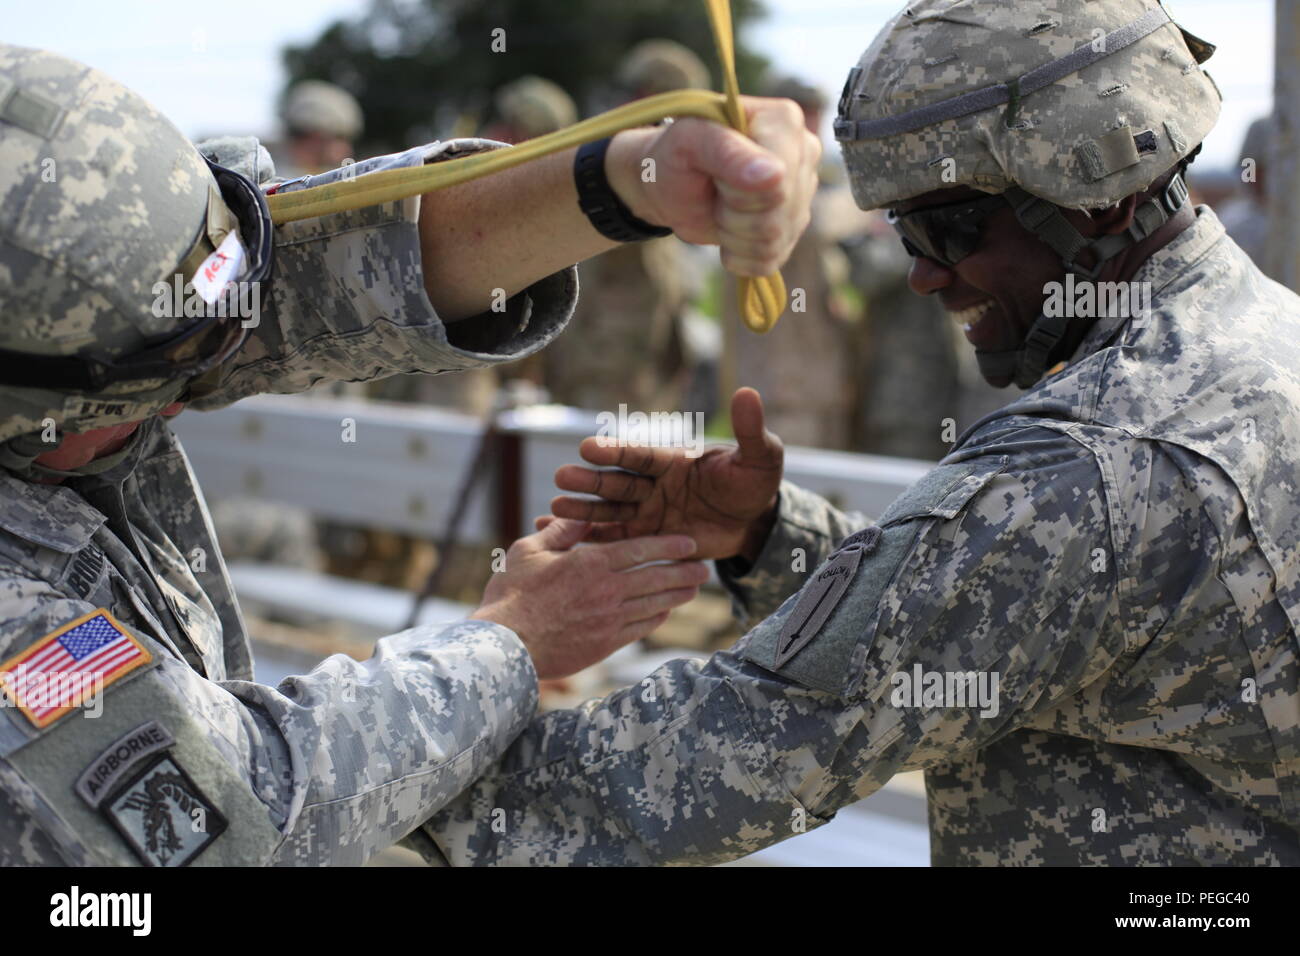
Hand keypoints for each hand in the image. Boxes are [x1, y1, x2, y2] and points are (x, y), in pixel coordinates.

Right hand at [470, 518, 707, 679]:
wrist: (505, 647)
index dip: (669, 545)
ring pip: (655, 604)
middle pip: (657, 578)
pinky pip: (641, 628)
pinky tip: (665, 612)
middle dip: (685, 572)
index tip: (689, 543)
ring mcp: (609, 620)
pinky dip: (657, 617)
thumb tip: (580, 517)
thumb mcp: (529, 552)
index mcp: (590, 563)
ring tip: (694, 590)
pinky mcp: (606, 645)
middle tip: (704, 568)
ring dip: (678, 595)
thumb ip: (560, 533)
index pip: (640, 550)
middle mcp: (607, 591)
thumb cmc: (511, 595)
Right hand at [541, 388, 782, 561]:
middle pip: (617, 482)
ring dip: (584, 509)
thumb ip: (750, 430)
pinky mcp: (648, 538)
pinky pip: (616, 538)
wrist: (753, 523)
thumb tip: (747, 393)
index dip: (615, 451)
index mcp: (674, 460)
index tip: (588, 447)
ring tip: (557, 507)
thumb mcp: (760, 457)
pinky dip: (591, 538)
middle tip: (561, 477)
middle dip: (590, 480)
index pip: (640, 455)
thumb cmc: (755, 484)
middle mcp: (654, 483)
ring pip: (611, 509)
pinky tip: (564, 535)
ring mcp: (648, 511)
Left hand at [606, 96, 820, 276]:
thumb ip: (726, 151)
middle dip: (732, 214)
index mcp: (785, 122)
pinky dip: (739, 256)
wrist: (672, 184)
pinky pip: (770, 260)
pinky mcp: (792, 228)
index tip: (713, 174)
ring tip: (720, 209)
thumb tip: (774, 175)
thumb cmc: (678, 154)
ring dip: (733, 235)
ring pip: (774, 240)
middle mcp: (804, 155)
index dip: (736, 190)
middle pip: (778, 215)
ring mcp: (802, 194)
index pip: (778, 181)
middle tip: (715, 192)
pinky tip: (728, 234)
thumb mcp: (689, 141)